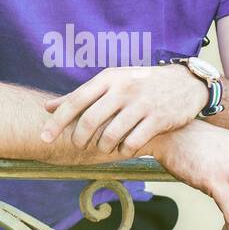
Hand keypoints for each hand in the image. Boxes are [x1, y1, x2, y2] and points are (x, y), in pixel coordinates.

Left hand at [40, 64, 206, 155]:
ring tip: (103, 148)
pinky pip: (133, 142)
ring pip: (111, 135)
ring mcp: (142, 104)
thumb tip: (48, 107)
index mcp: (108, 78)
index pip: (76, 100)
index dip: (57, 121)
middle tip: (79, 146)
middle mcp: (123, 89)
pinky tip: (123, 150)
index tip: (44, 138)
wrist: (184, 83)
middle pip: (90, 120)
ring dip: (102, 147)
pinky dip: (124, 151)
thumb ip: (80, 96)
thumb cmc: (140, 84)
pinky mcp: (158, 119)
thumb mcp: (111, 82)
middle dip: (80, 139)